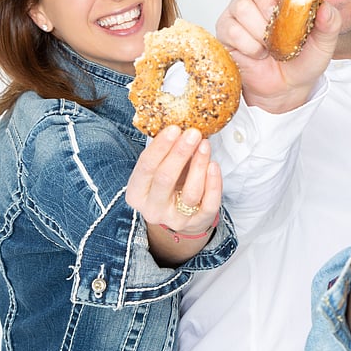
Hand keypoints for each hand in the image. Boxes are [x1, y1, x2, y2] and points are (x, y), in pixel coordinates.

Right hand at [126, 126, 222, 242]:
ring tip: (205, 145)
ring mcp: (175, 219)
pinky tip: (214, 166)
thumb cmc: (168, 185)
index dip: (160, 147)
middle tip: (193, 133)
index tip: (174, 128)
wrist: (179, 216)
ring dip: (199, 165)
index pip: (145, 167)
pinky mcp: (197, 224)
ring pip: (190, 192)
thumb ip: (165, 153)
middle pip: (165, 179)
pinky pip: (209, 204)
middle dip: (180, 153)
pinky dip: (214, 184)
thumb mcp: (159, 170)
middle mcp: (152, 209)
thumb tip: (180, 126)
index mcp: (136, 193)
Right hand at [215, 0, 341, 113]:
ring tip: (273, 45)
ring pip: (242, 5)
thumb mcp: (325, 42)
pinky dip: (250, 45)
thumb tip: (325, 8)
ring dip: (261, 29)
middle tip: (275, 15)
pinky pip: (232, 29)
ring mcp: (239, 10)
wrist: (287, 88)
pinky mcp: (226, 30)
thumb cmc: (303, 59)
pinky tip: (260, 53)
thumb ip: (330, 22)